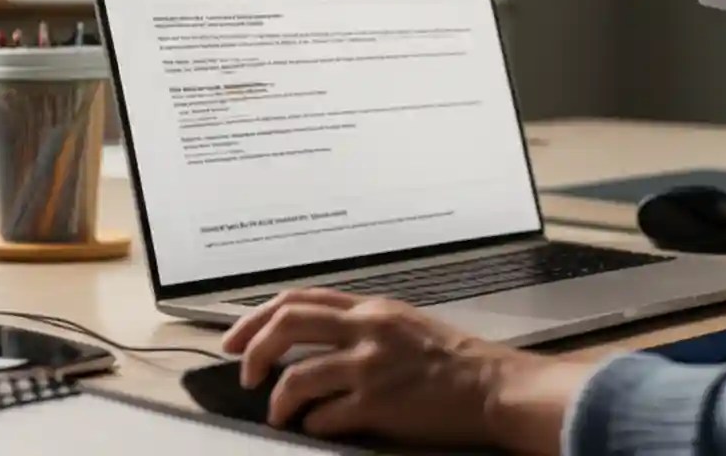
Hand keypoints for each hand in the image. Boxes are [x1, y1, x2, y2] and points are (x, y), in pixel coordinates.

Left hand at [220, 288, 590, 452]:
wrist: (490, 386)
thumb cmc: (452, 360)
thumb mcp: (403, 324)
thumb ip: (361, 325)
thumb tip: (312, 342)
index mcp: (371, 308)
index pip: (299, 299)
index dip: (256, 318)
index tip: (235, 340)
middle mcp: (367, 328)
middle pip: (287, 324)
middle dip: (254, 350)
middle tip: (246, 375)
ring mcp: (371, 365)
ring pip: (297, 376)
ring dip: (279, 401)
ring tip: (281, 414)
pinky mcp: (377, 403)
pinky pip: (323, 416)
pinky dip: (312, 424)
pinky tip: (319, 427)